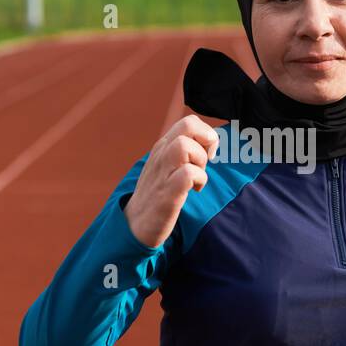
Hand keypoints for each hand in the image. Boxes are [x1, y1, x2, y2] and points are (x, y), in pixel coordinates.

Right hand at [122, 115, 220, 249]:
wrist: (135, 224)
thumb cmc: (157, 194)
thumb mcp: (167, 166)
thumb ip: (183, 152)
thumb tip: (210, 143)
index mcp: (163, 147)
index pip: (189, 122)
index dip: (206, 134)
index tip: (208, 154)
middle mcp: (161, 155)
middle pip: (188, 125)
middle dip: (207, 140)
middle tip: (207, 161)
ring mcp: (162, 173)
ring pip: (185, 146)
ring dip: (200, 159)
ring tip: (198, 175)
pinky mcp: (167, 193)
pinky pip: (188, 174)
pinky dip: (199, 179)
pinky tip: (196, 190)